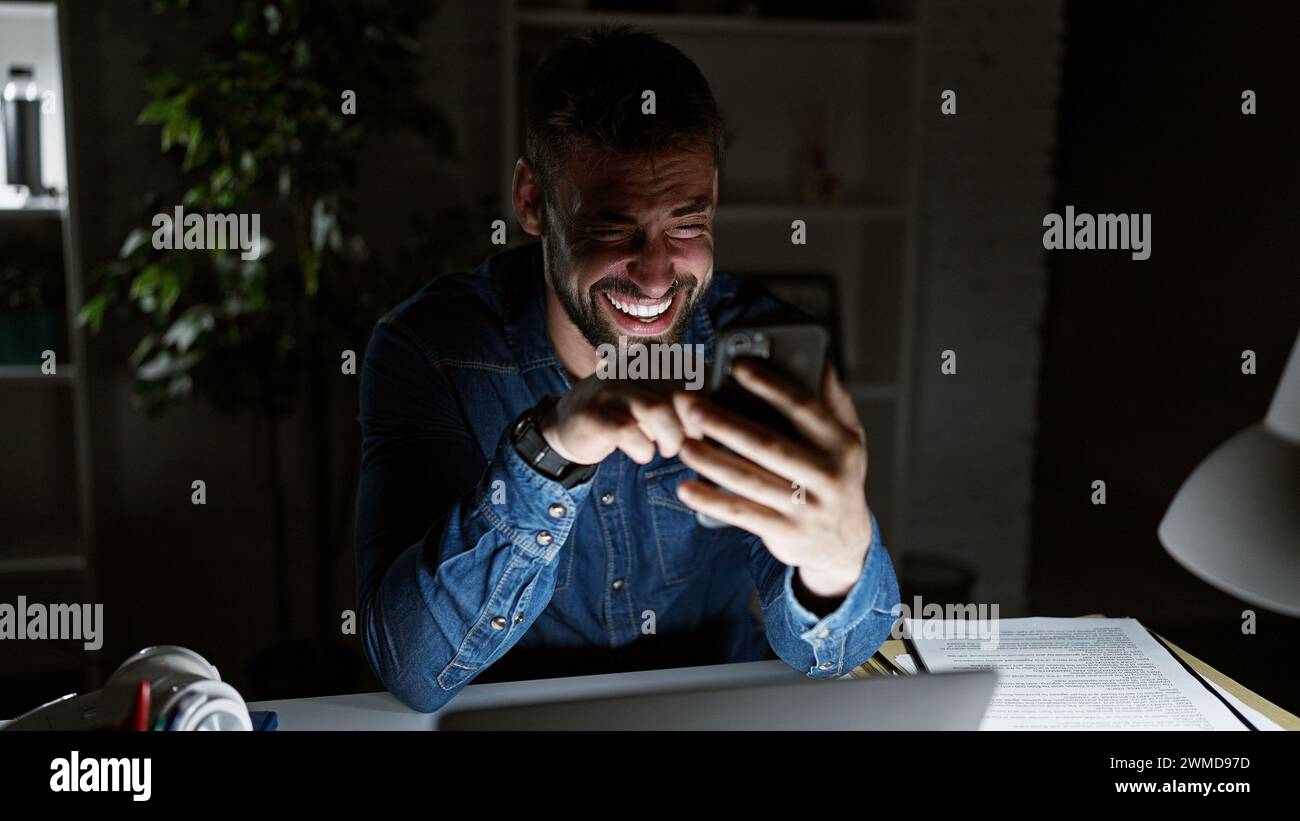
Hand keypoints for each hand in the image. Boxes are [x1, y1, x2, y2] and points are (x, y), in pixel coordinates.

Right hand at [540, 374, 693, 465]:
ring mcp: (609, 389)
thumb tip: (720, 419)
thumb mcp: (655, 402)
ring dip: (670, 438)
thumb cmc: (623, 416)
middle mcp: (631, 368)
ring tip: (667, 449)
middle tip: (688, 442)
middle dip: (691, 426)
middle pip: (680, 394)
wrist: (568, 425)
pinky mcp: (592, 415)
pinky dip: (642, 449)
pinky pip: (627, 432)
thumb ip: (684, 402)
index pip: (694, 376)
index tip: (701, 427)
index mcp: (651, 360)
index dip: (705, 407)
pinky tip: (642, 453)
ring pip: (657, 411)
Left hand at [675, 361, 872, 597]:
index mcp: (841, 444)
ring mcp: (806, 508)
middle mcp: (827, 475)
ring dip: (712, 462)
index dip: (770, 385)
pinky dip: (711, 501)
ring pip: (750, 480)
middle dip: (726, 424)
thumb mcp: (849, 440)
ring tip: (684, 445)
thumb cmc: (837, 477)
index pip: (803, 408)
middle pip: (768, 444)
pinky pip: (742, 514)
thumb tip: (820, 360)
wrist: (844, 544)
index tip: (737, 366)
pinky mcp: (785, 533)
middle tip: (691, 407)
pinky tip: (686, 488)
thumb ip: (834, 402)